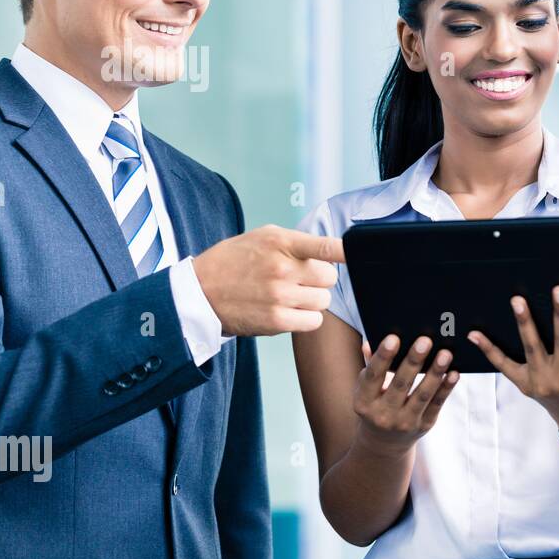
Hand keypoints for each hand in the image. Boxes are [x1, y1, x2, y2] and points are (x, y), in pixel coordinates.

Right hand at [193, 225, 345, 334]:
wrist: (200, 292)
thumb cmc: (233, 262)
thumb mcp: (262, 237)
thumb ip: (296, 242)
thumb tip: (332, 250)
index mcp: (280, 242)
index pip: (325, 246)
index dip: (346, 251)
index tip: (358, 252)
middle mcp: (282, 267)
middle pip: (330, 278)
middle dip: (321, 280)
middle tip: (302, 280)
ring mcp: (280, 295)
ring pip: (324, 300)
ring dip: (313, 300)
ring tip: (292, 295)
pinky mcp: (277, 320)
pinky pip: (313, 321)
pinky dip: (306, 318)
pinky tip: (290, 311)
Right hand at [352, 334, 458, 456]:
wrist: (384, 444)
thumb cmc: (376, 404)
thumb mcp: (367, 389)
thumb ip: (370, 365)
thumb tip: (369, 342)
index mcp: (364, 402)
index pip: (373, 376)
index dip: (383, 357)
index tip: (393, 338)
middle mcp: (383, 415)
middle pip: (400, 384)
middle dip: (413, 361)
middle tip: (425, 340)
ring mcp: (404, 422)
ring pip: (422, 395)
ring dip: (435, 373)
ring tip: (445, 353)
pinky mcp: (424, 425)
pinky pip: (437, 404)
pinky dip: (446, 388)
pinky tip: (454, 373)